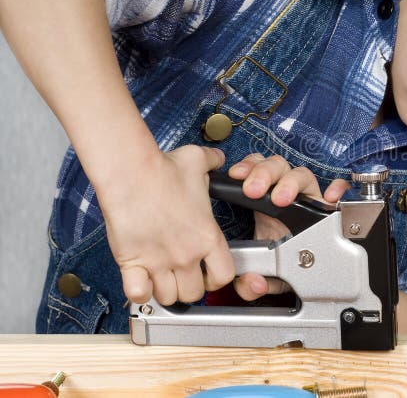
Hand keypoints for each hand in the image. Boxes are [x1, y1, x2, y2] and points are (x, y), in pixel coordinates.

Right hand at [96, 145, 234, 305]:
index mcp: (208, 236)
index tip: (209, 272)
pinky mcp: (132, 262)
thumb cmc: (164, 168)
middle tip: (183, 276)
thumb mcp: (199, 161)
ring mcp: (159, 261)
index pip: (224, 275)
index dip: (217, 277)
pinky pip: (138, 294)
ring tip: (162, 277)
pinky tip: (140, 280)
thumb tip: (218, 159)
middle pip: (195, 293)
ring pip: (168, 297)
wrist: (131, 172)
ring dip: (166, 291)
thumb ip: (214, 163)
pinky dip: (140, 292)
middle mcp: (187, 254)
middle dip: (190, 287)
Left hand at [227, 153, 350, 299]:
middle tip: (252, 190)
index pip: (256, 173)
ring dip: (290, 181)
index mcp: (266, 205)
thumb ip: (252, 284)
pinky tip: (330, 197)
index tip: (237, 177)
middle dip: (263, 174)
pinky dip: (337, 188)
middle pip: (276, 167)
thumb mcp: (264, 276)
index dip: (248, 170)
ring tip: (281, 197)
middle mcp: (288, 195)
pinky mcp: (330, 207)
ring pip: (301, 173)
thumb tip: (252, 283)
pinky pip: (339, 190)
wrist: (308, 273)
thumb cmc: (285, 264)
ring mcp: (309, 198)